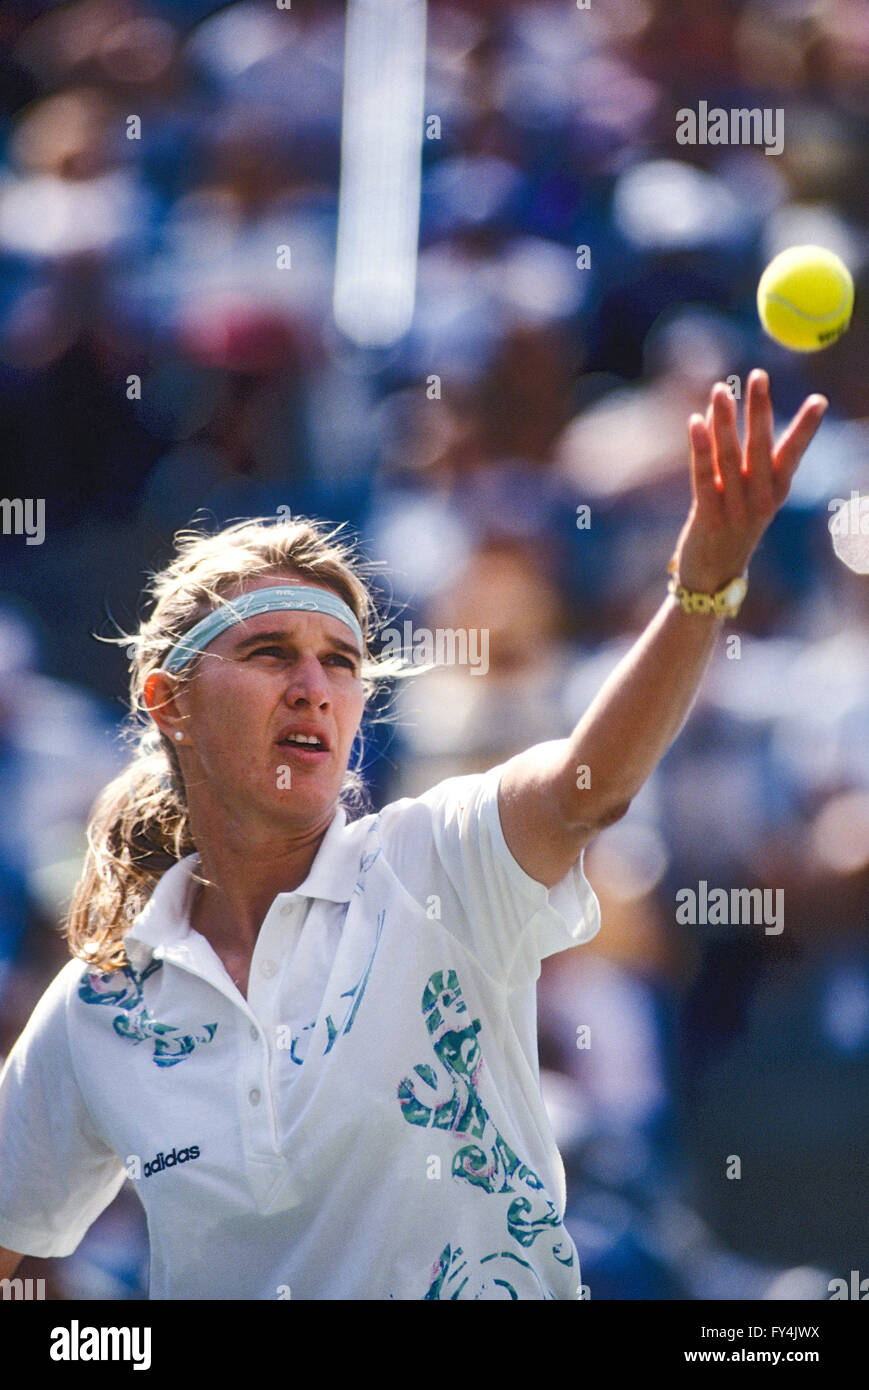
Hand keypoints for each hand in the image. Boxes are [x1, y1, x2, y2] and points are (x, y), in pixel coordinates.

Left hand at [672, 369, 827, 592]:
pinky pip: (704, 477)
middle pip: (761, 448)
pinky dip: (700, 448)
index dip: (805, 428)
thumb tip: (726, 408)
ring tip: (720, 389)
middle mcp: (761, 500)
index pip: (793, 454)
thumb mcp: (743, 492)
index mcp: (776, 492)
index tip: (818, 400)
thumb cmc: (729, 526)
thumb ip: (736, 454)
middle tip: (759, 375)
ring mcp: (736, 510)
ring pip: (730, 458)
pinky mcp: (709, 518)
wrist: (712, 577)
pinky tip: (696, 422)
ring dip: (725, 421)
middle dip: (760, 410)